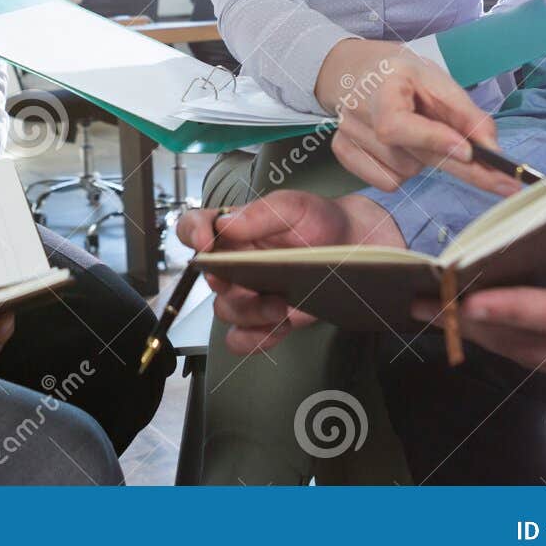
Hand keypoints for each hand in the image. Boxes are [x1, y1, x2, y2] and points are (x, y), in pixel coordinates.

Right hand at [176, 191, 404, 354]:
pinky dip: (254, 339)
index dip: (191, 234)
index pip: (192, 227)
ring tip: (280, 306)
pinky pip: (241, 339)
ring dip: (249, 313)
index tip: (206, 243)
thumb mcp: (294, 206)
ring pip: (225, 311)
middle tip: (252, 283)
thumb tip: (224, 223)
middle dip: (228, 284)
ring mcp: (248, 293)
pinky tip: (277, 327)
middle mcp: (234, 262)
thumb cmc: (321, 222)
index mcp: (233, 230)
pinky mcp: (265, 320)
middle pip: (209, 279)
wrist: (354, 248)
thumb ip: (259, 213)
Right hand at [323, 41, 516, 195]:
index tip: (470, 154)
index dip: (432, 140)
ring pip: (405, 173)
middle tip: (505, 182)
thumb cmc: (404, 76)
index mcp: (381, 87)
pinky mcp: (342, 154)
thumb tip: (492, 149)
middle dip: (463, 169)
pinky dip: (404, 171)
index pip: (397, 125)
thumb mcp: (439, 81)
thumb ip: (465, 114)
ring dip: (424, 161)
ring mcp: (346, 136)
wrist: (361, 71)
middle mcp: (356, 114)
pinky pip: (387, 182)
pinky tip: (404, 149)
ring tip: (421, 134)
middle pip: (411, 156)